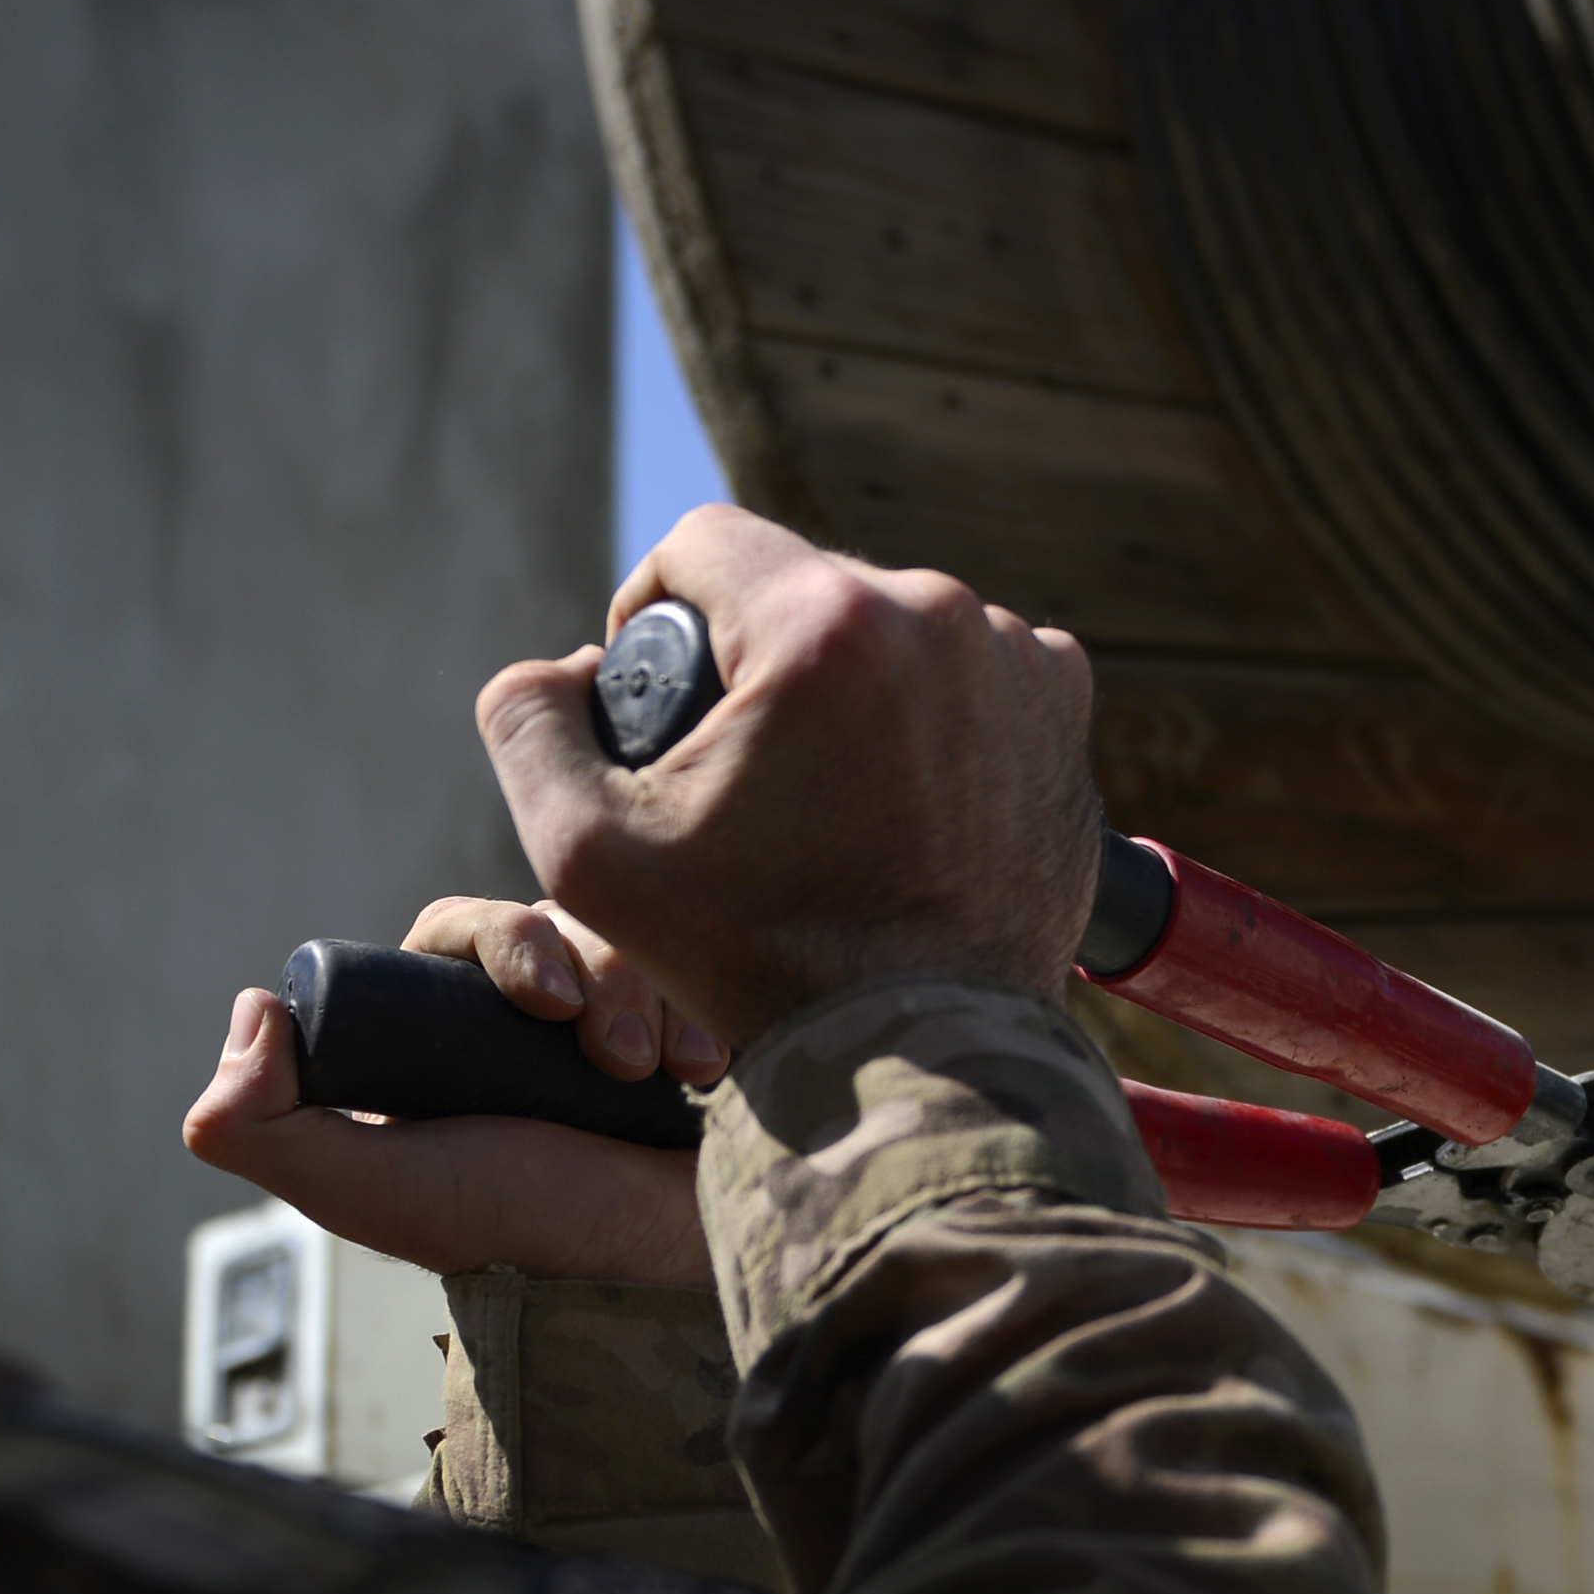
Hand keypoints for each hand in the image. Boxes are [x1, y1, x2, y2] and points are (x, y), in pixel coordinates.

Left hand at [179, 898, 714, 1286]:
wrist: (654, 1277)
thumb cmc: (513, 1236)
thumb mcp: (365, 1190)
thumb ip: (260, 1125)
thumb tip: (255, 1006)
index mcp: (425, 1039)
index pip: (454, 930)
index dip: (499, 940)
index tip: (541, 999)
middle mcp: (504, 1023)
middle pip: (541, 922)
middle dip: (586, 969)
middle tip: (609, 1051)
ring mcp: (591, 1023)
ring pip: (613, 938)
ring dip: (639, 996)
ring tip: (652, 1075)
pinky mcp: (661, 1027)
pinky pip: (677, 967)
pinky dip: (691, 1010)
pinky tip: (700, 1068)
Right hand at [477, 506, 1100, 1049]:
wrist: (923, 1054)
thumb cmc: (757, 961)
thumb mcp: (587, 854)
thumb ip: (529, 724)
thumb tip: (562, 664)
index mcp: (827, 626)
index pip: (705, 539)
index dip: (653, 604)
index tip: (658, 691)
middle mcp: (939, 617)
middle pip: (802, 581)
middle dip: (757, 654)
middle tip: (743, 767)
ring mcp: (1018, 661)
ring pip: (887, 623)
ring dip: (845, 682)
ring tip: (826, 793)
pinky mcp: (1064, 711)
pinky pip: (969, 669)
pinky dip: (929, 713)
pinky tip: (900, 797)